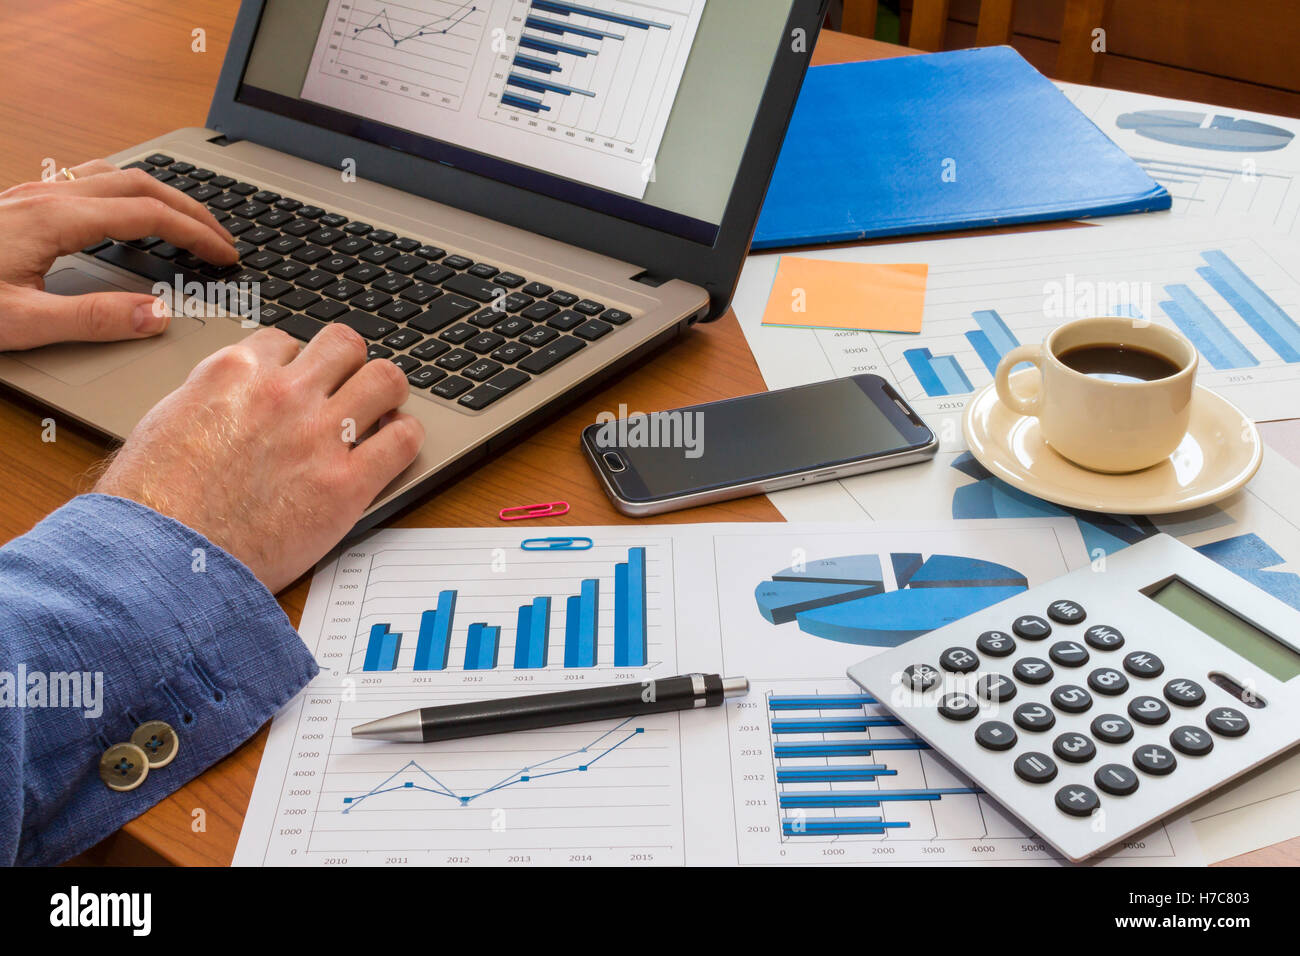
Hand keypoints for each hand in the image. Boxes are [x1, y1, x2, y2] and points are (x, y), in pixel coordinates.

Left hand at [0, 159, 236, 350]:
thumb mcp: (21, 321)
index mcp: (53, 218)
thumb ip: (91, 320)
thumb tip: (156, 315)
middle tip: (220, 239)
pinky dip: (124, 192)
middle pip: (139, 184)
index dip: (196, 234)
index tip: (224, 255)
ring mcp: (30, 193)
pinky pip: (86, 180)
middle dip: (189, 210)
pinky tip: (126, 211)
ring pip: (114, 175)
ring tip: (183, 222)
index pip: (148, 215)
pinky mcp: (20, 202)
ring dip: (159, 195)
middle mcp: (44, 195)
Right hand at [94, 325, 423, 592]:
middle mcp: (282, 395)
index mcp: (234, 374)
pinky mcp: (347, 484)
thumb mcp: (164, 423)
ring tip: (379, 412)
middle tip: (346, 390)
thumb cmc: (150, 504)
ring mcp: (319, 436)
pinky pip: (403, 439)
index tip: (297, 383)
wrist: (157, 559)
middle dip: (347, 365)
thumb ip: (207, 399)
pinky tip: (393, 447)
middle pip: (344, 345)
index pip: (285, 342)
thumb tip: (225, 397)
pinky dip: (405, 437)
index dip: (294, 364)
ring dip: (385, 393)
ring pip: (385, 379)